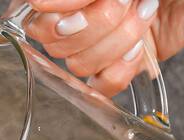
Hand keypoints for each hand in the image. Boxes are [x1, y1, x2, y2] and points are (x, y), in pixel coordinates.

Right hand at [5, 0, 183, 94]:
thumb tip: (37, 2)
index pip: (36, 6)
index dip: (57, 9)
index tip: (86, 2)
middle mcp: (84, 9)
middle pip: (54, 38)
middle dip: (96, 23)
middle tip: (129, 2)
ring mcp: (103, 38)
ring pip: (78, 64)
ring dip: (117, 42)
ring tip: (147, 16)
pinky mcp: (125, 63)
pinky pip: (100, 87)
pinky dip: (120, 72)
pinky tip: (140, 51)